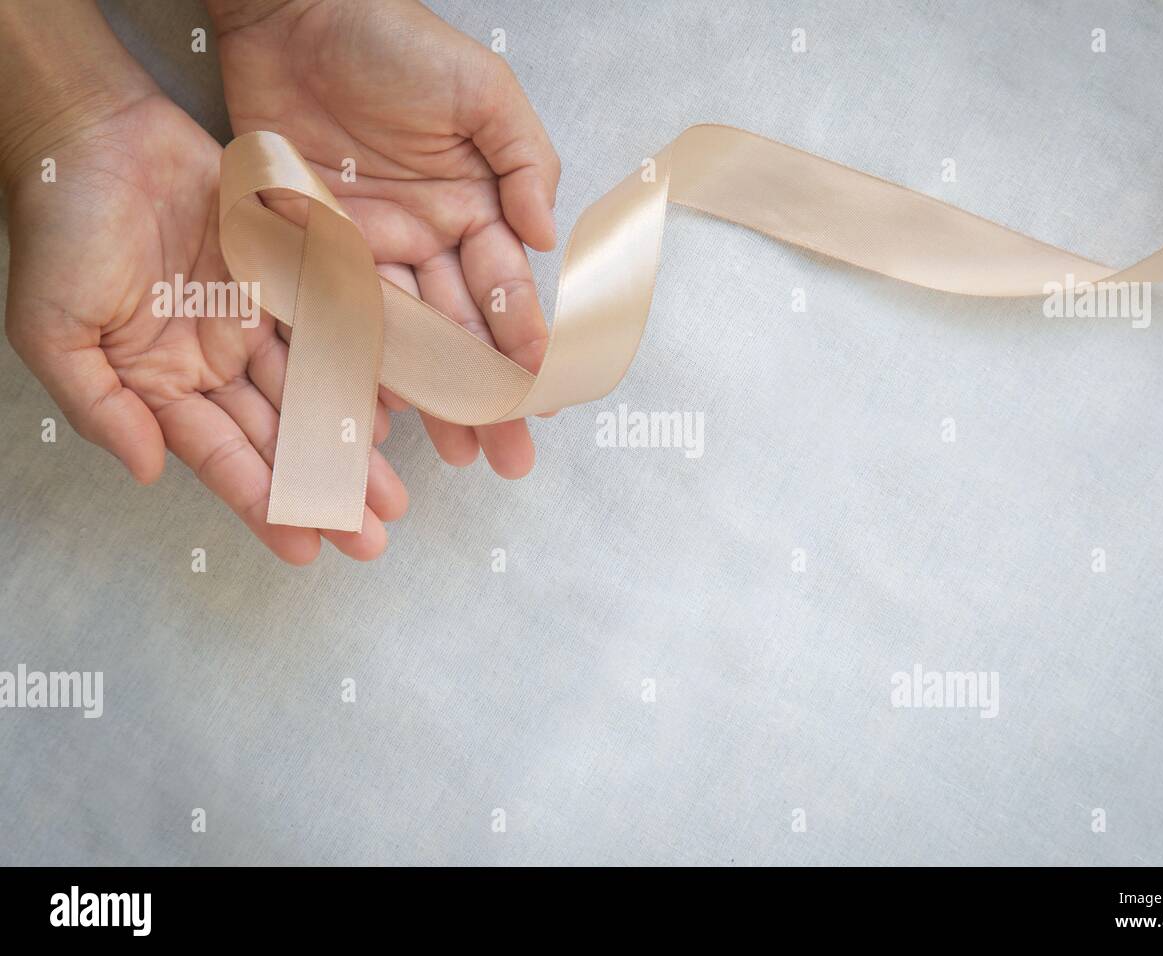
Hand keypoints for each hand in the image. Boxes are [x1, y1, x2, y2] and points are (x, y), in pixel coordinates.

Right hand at [3, 89, 406, 563]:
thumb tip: (147, 472)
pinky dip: (366, 370)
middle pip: (283, 439)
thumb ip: (102, 406)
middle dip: (327, 491)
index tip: (308, 551)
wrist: (96, 134)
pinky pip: (337, 329)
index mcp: (162, 383)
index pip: (224, 457)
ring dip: (355, 446)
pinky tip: (398, 413)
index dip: (266, 504)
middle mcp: (216, 361)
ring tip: (395, 496)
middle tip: (374, 539)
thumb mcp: (55, 330)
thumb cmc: (62, 228)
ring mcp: (255, 321)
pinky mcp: (288, 276)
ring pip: (317, 394)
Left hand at [208, 0, 561, 477]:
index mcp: (474, 208)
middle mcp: (425, 240)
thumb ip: (525, 161)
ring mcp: (366, 250)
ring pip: (402, 340)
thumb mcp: (481, 91)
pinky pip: (333, 320)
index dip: (524, 344)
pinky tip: (379, 414)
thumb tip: (546, 238)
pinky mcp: (307, 249)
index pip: (505, 289)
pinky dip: (355, 366)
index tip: (542, 396)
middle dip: (486, 397)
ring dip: (430, 400)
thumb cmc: (395, 39)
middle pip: (459, 333)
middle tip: (508, 458)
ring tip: (455, 458)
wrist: (294, 10)